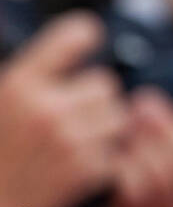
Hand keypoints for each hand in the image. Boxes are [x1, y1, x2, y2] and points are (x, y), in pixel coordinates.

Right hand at [0, 13, 126, 206]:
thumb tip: (76, 39)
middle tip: (72, 114)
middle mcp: (48, 108)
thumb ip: (30, 77)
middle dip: (93, 98)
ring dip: (105, 127)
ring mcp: (71, 140)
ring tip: (75, 140)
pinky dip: (103, 160)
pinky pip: (116, 151)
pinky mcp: (88, 171)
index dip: (85, 35)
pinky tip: (75, 166)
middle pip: (105, 83)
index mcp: (20, 84)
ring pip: (119, 117)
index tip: (88, 38)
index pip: (75, 36)